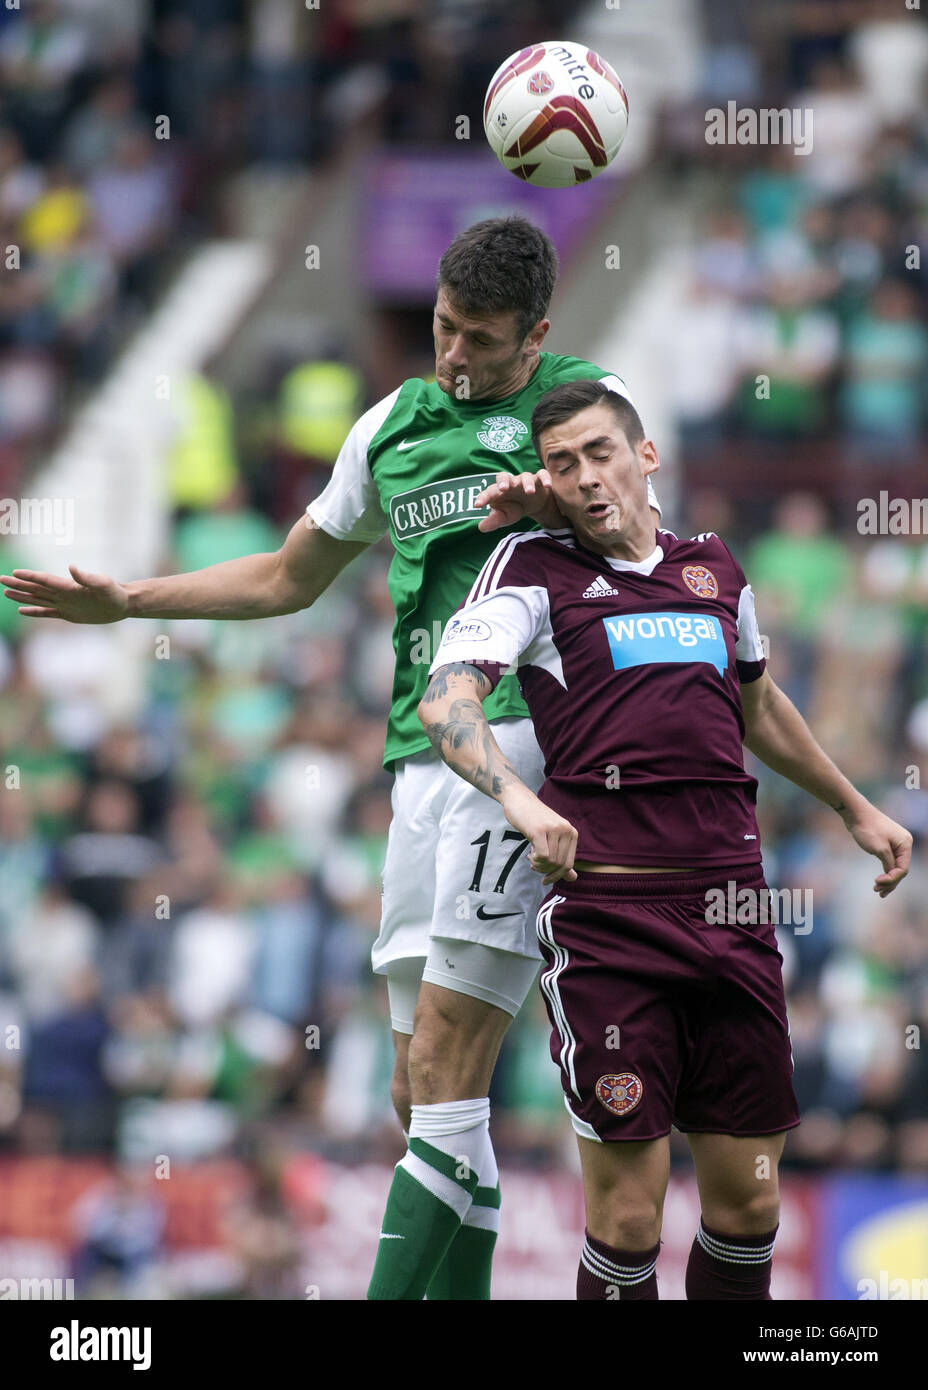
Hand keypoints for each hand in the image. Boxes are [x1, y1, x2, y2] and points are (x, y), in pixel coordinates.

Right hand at [1, 564, 129, 623]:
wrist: (123, 604)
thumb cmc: (115, 593)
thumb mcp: (103, 584)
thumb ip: (87, 577)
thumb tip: (71, 567)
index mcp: (69, 586)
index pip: (45, 580)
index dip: (30, 577)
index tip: (14, 573)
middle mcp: (64, 594)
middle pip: (36, 588)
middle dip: (18, 584)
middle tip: (1, 579)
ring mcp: (65, 604)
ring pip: (38, 599)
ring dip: (22, 595)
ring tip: (6, 591)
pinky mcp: (68, 614)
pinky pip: (47, 612)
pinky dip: (34, 611)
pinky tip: (22, 609)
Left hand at [475, 470, 565, 532]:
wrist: (533, 504)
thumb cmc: (514, 508)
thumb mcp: (504, 517)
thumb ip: (493, 521)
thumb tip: (480, 527)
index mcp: (498, 491)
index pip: (489, 491)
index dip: (483, 497)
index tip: (477, 505)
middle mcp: (510, 483)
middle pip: (504, 476)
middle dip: (504, 482)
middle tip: (503, 489)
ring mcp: (525, 480)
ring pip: (525, 477)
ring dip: (527, 483)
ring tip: (529, 492)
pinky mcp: (539, 481)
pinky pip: (542, 475)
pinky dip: (545, 478)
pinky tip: (547, 485)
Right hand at [500, 783, 577, 884]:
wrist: (519, 800)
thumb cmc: (534, 820)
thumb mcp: (551, 838)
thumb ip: (562, 857)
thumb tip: (573, 879)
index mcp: (572, 832)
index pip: (568, 863)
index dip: (557, 876)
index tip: (545, 879)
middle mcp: (566, 830)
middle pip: (559, 864)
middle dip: (545, 871)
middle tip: (534, 866)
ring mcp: (553, 829)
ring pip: (550, 861)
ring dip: (538, 865)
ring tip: (531, 858)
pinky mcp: (540, 830)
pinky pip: (543, 856)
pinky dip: (535, 860)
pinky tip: (530, 854)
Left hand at [841, 805, 912, 896]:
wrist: (855, 813)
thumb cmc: (867, 828)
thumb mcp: (879, 849)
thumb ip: (888, 863)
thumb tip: (892, 874)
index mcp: (905, 844)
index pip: (903, 869)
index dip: (891, 879)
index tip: (876, 882)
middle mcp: (903, 844)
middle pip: (900, 869)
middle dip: (889, 882)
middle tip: (877, 890)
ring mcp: (895, 844)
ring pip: (894, 867)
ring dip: (887, 879)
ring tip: (877, 890)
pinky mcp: (886, 844)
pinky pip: (889, 861)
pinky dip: (884, 871)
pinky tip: (879, 881)